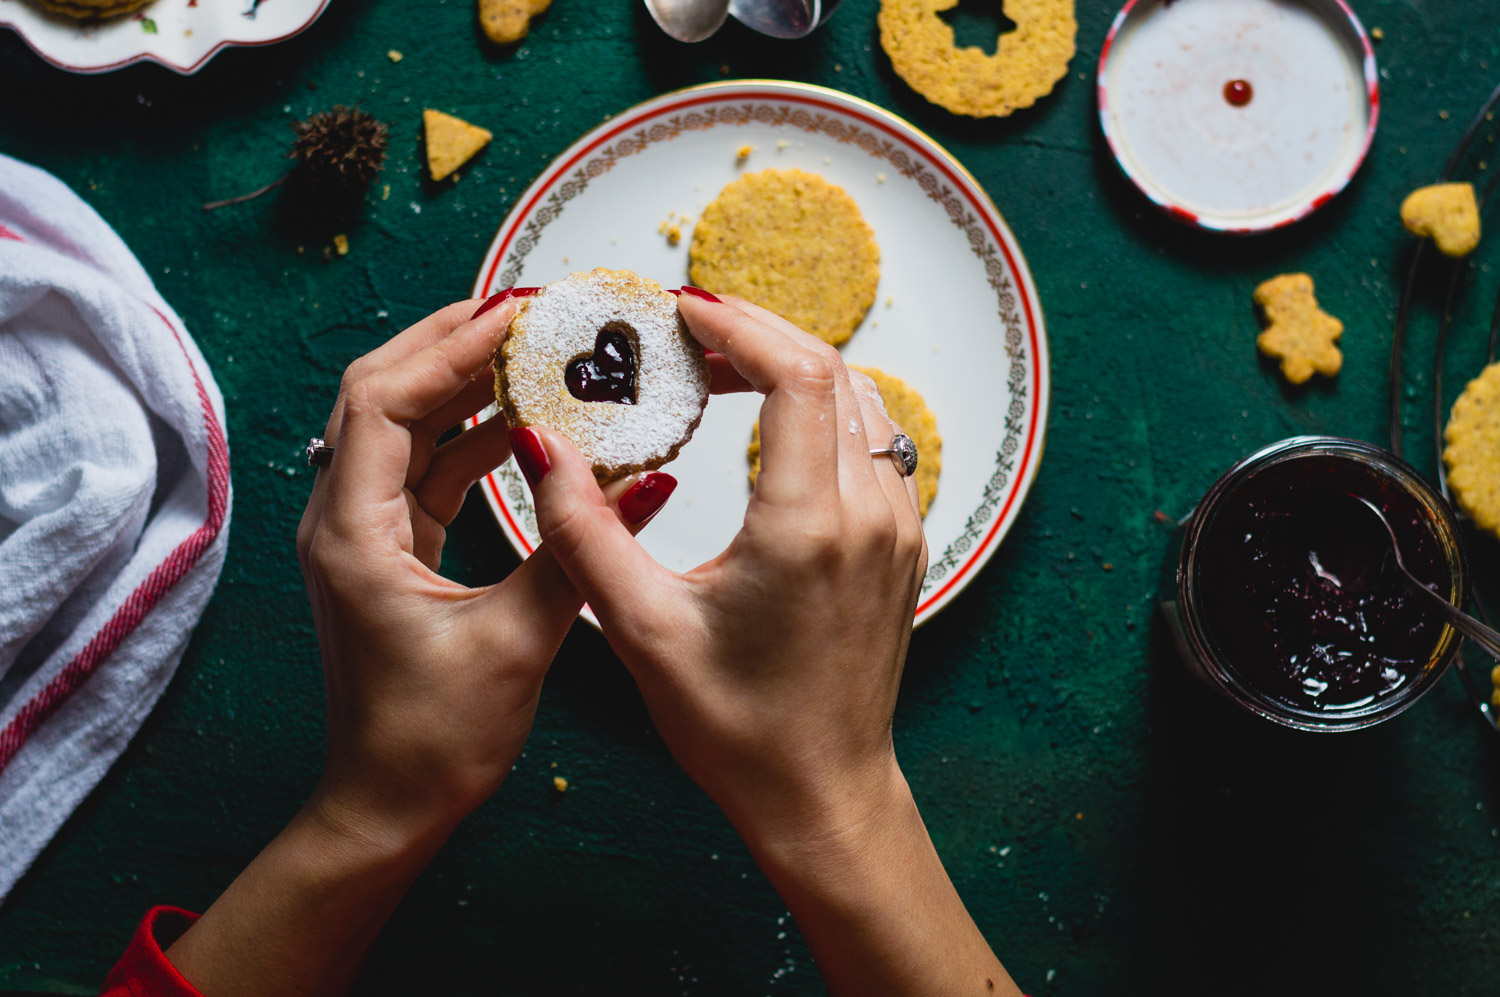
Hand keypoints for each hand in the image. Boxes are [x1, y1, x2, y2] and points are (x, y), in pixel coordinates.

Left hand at [296, 292, 675, 837]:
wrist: (389, 804)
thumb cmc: (434, 739)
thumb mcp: (518, 641)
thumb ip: (578, 552)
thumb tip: (649, 481)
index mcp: (353, 532)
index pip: (385, 400)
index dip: (449, 347)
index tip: (517, 313)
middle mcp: (343, 519)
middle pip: (383, 392)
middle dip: (450, 343)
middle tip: (526, 309)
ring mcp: (363, 531)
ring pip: (403, 424)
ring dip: (462, 382)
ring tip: (531, 349)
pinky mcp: (391, 548)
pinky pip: (425, 465)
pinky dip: (470, 433)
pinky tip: (523, 421)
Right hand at [517, 293, 924, 841]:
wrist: (821, 794)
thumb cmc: (736, 727)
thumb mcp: (641, 629)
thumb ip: (583, 530)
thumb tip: (541, 445)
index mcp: (806, 529)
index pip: (795, 375)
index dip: (740, 325)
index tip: (682, 310)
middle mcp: (868, 517)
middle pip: (832, 371)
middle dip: (759, 335)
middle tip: (689, 331)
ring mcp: (897, 530)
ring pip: (861, 402)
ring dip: (794, 369)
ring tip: (721, 369)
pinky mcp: (902, 546)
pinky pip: (874, 444)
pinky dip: (824, 411)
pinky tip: (769, 426)